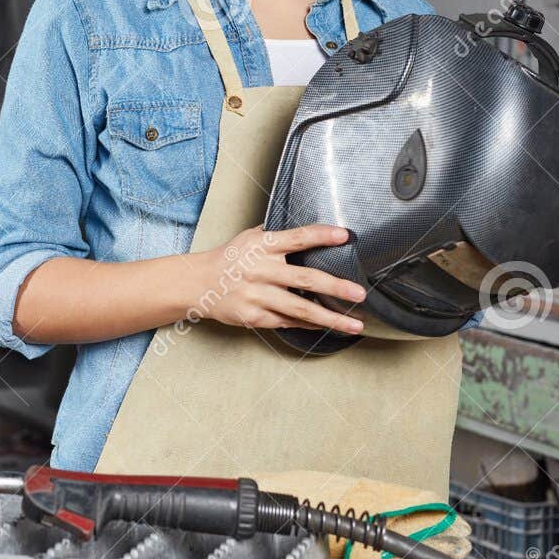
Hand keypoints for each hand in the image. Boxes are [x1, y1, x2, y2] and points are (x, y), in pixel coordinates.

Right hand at [192, 224, 367, 334]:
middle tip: (359, 293)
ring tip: (354, 324)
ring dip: (330, 318)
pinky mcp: (254, 316)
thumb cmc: (229, 258)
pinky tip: (326, 326)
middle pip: (305, 279)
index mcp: (262, 246)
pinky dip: (309, 325)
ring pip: (300, 310)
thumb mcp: (249, 238)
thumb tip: (310, 232)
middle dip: (336, 288)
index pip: (297, 238)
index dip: (322, 236)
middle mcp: (261, 270)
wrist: (198, 283)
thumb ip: (277, 235)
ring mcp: (257, 295)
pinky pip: (287, 322)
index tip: (345, 236)